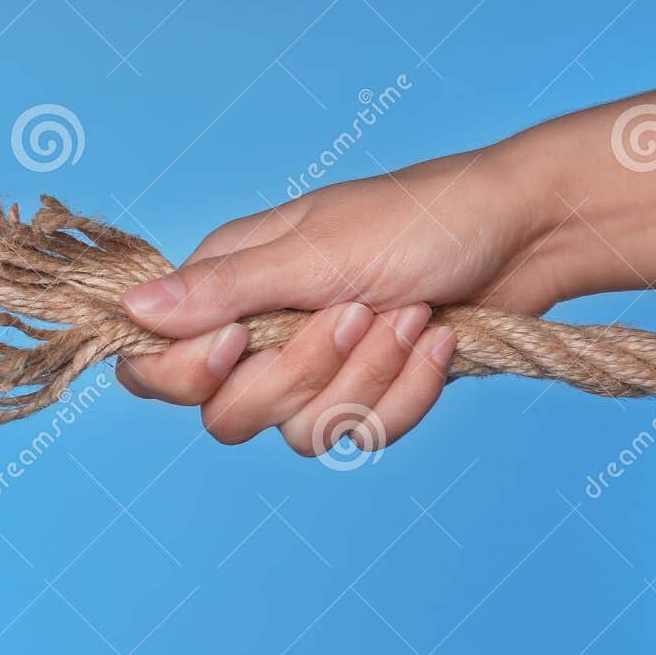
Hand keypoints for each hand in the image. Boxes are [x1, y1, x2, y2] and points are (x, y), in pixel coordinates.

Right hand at [114, 145, 570, 454]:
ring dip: (368, 377)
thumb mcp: (314, 250)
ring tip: (411, 317)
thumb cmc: (420, 219)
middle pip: (226, 413)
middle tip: (354, 313)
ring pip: (298, 431)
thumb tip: (130, 309)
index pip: (154, 364)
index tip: (241, 340)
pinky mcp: (365, 394)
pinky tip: (437, 341)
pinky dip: (408, 393)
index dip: (186, 373)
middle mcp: (258, 332)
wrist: (525, 234)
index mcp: (226, 285)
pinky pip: (361, 435)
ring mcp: (313, 369)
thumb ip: (222, 289)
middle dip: (301, 374)